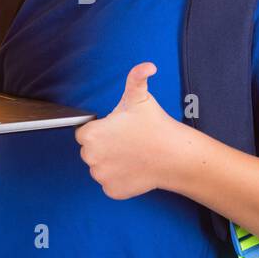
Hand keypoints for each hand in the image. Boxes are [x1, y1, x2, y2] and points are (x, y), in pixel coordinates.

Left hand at [75, 62, 183, 199]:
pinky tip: (133, 169)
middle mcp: (90, 158)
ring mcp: (101, 176)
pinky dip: (119, 179)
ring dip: (110, 163)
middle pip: (90, 152)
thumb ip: (136, 77)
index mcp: (91, 135)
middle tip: (126, 142)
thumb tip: (147, 66)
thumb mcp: (140, 97)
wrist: (174, 155)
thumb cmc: (154, 125)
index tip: (117, 130)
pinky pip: (110, 184)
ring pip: (100, 168)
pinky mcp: (112, 191)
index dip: (101, 131)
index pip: (84, 134)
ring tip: (131, 155)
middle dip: (104, 147)